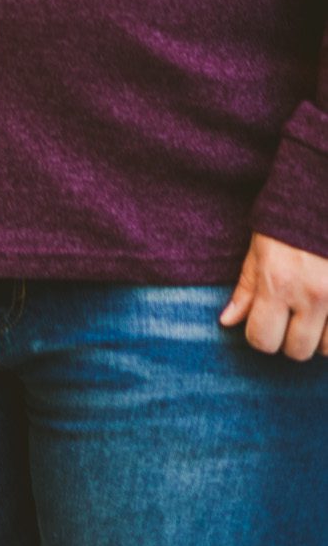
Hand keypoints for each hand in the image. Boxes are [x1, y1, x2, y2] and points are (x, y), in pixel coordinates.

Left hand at [220, 232, 327, 358]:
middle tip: (291, 317)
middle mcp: (311, 296)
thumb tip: (227, 322)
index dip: (259, 334)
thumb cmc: (286, 220)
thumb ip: (246, 288)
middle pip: (297, 351)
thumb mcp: (259, 248)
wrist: (321, 195)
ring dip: (319, 338)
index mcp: (278, 282)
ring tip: (315, 314)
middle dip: (289, 338)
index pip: (262, 339)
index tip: (264, 321)